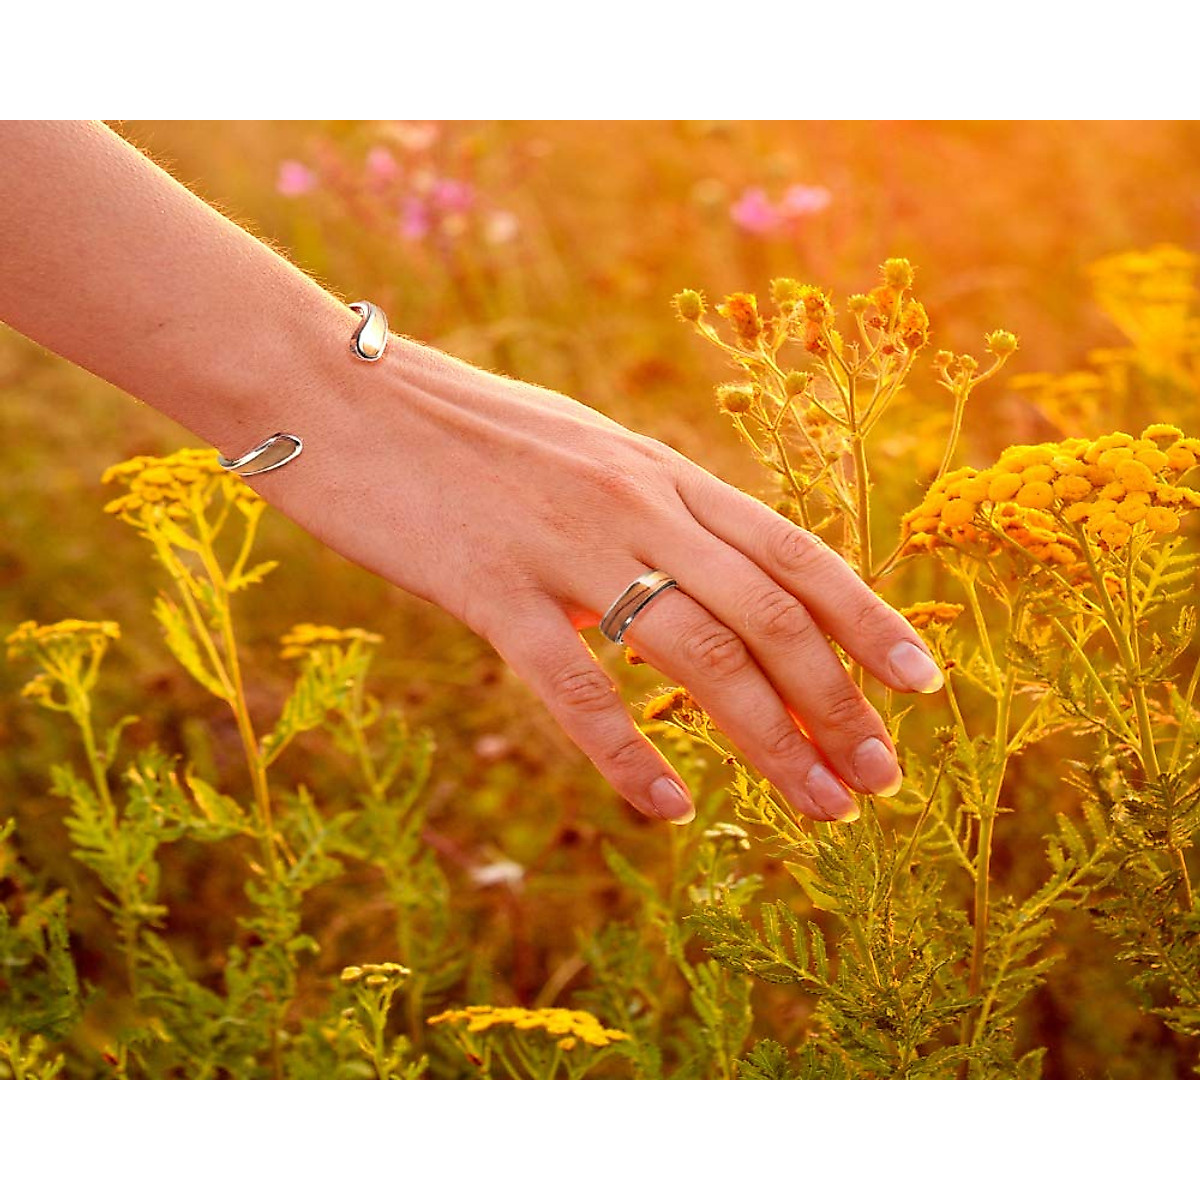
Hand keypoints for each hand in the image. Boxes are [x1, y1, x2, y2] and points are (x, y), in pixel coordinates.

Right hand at [248, 336, 943, 825]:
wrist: (330, 390)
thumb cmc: (449, 426)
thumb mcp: (571, 451)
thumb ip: (636, 506)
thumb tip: (685, 569)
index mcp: (657, 470)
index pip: (794, 551)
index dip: (868, 620)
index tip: (921, 686)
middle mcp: (634, 503)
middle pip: (769, 615)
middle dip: (838, 703)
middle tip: (876, 780)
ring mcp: (565, 545)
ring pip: (700, 657)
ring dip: (770, 741)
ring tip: (816, 808)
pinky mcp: (489, 588)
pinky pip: (577, 687)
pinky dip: (628, 757)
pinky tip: (667, 812)